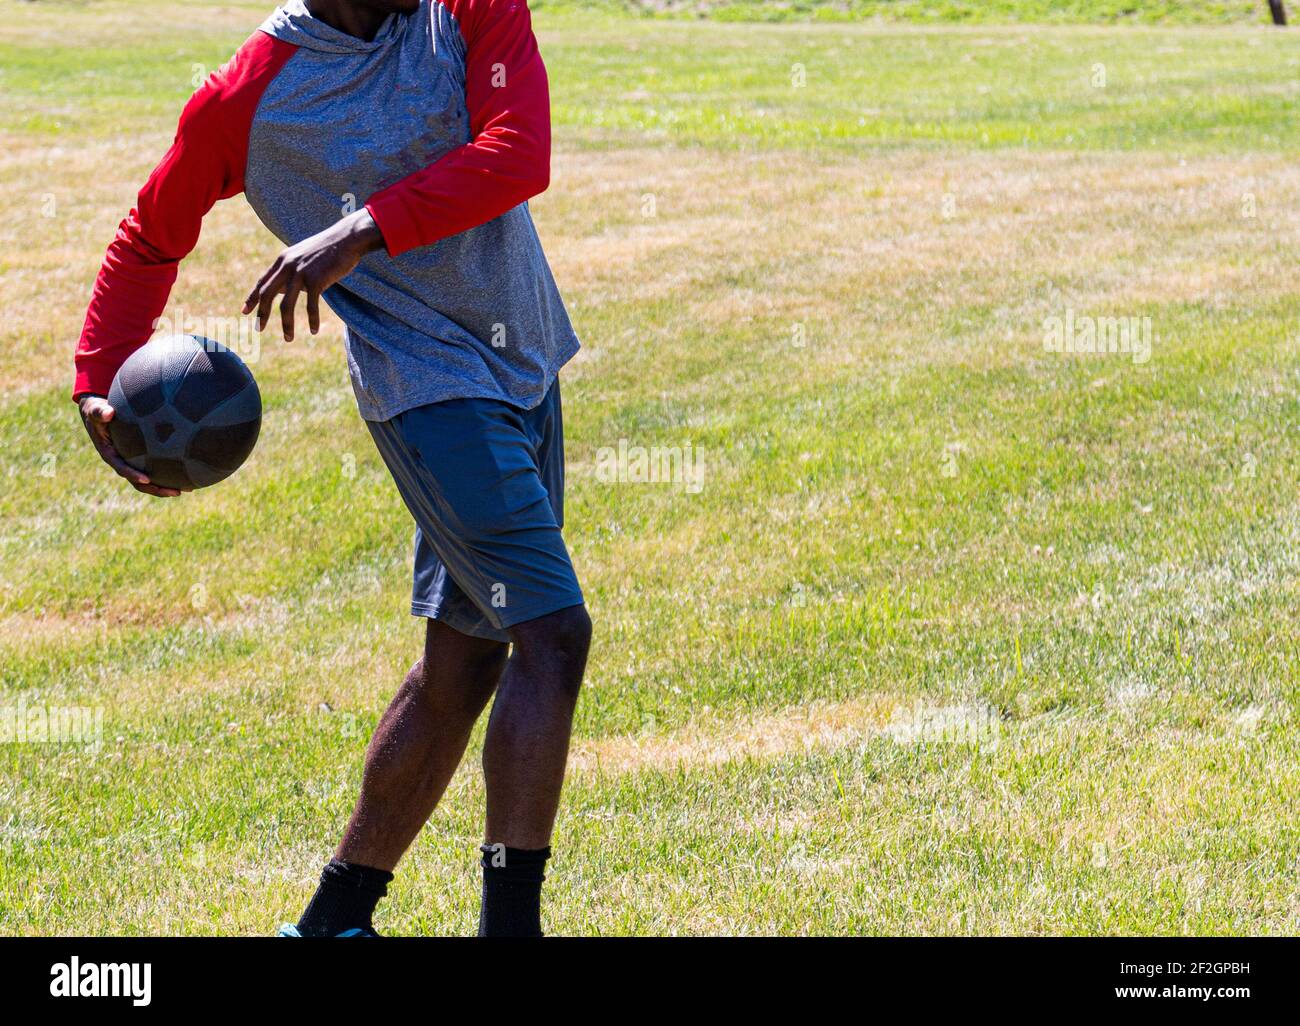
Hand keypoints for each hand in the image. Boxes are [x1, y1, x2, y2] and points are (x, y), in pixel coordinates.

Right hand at [78, 395, 183, 497]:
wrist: (99, 412)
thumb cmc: (97, 410)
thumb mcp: (94, 409)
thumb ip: (100, 411)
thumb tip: (108, 412)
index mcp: (109, 454)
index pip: (122, 468)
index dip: (133, 475)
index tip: (146, 479)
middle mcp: (120, 461)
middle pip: (138, 481)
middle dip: (156, 488)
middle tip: (176, 492)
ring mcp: (130, 461)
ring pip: (148, 479)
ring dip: (165, 486)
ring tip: (186, 489)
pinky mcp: (138, 457)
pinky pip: (153, 468)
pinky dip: (167, 473)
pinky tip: (185, 473)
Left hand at [243, 209, 384, 341]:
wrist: (347, 239)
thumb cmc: (328, 250)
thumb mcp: (303, 258)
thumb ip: (292, 272)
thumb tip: (283, 291)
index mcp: (283, 260)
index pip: (262, 282)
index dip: (252, 298)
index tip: (245, 312)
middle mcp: (287, 266)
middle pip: (267, 294)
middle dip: (262, 314)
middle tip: (259, 329)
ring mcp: (301, 273)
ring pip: (286, 305)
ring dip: (286, 325)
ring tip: (288, 338)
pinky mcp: (316, 280)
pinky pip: (310, 306)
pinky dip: (312, 320)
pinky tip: (314, 330)